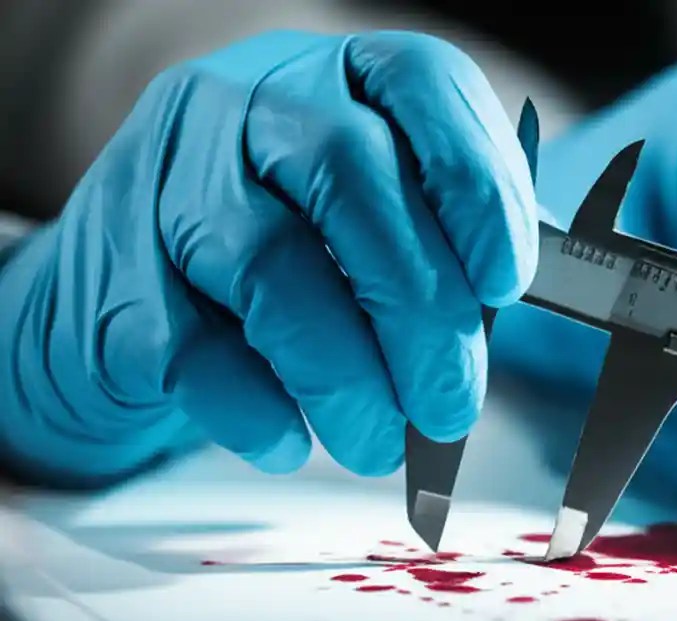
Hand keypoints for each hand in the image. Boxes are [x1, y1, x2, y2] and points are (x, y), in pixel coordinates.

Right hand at [0, 30, 536, 485]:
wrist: (123, 285)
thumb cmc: (291, 255)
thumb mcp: (375, 217)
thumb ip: (448, 246)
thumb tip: (518, 313)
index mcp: (340, 76)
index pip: (423, 85)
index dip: (478, 186)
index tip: (507, 283)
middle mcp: (249, 101)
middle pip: (349, 178)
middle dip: (420, 311)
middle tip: (450, 403)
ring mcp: (169, 176)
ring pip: (269, 267)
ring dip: (343, 378)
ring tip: (376, 442)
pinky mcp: (113, 270)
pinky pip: (189, 345)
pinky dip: (254, 409)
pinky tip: (288, 442)